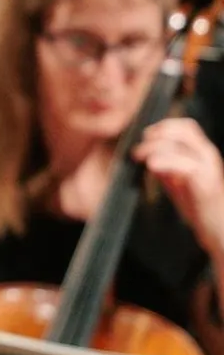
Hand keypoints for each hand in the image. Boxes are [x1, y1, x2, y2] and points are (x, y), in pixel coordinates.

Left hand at [136, 117, 223, 262]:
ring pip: (180, 145)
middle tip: (139, 149)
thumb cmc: (198, 204)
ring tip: (139, 158)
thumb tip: (146, 155)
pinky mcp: (205, 182)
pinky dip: (164, 162)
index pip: (186, 126)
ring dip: (153, 148)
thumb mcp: (177, 180)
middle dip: (156, 134)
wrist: (217, 227)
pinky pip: (184, 165)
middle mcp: (208, 155)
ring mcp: (208, 168)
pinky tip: (151, 166)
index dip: (163, 126)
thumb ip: (165, 166)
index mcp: (203, 152)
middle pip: (183, 129)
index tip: (145, 136)